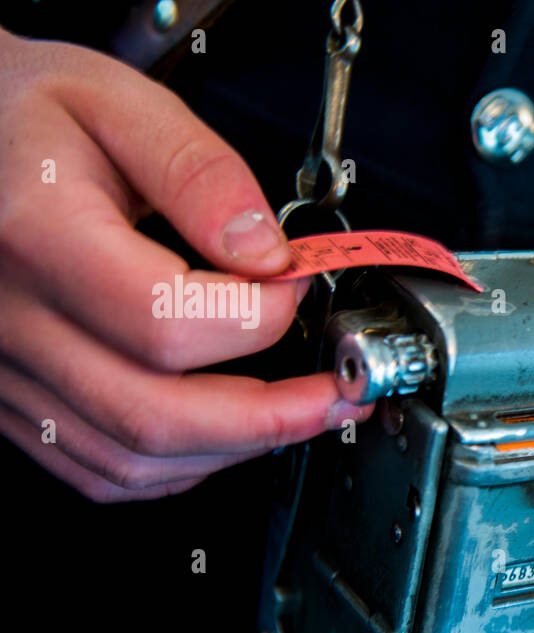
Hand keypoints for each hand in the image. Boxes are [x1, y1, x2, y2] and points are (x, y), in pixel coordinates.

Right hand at [0, 30, 370, 501]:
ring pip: (129, 460)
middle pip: (153, 415)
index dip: (257, 316)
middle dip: (271, 419)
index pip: (165, 319)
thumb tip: (265, 254)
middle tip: (339, 396)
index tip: (296, 285)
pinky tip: (227, 433)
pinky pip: (99, 469)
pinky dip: (179, 466)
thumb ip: (199, 171)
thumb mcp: (117, 100)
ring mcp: (7, 370)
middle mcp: (10, 319)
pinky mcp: (13, 399)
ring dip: (234, 449)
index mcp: (34, 236)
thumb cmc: (27, 118)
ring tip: (302, 415)